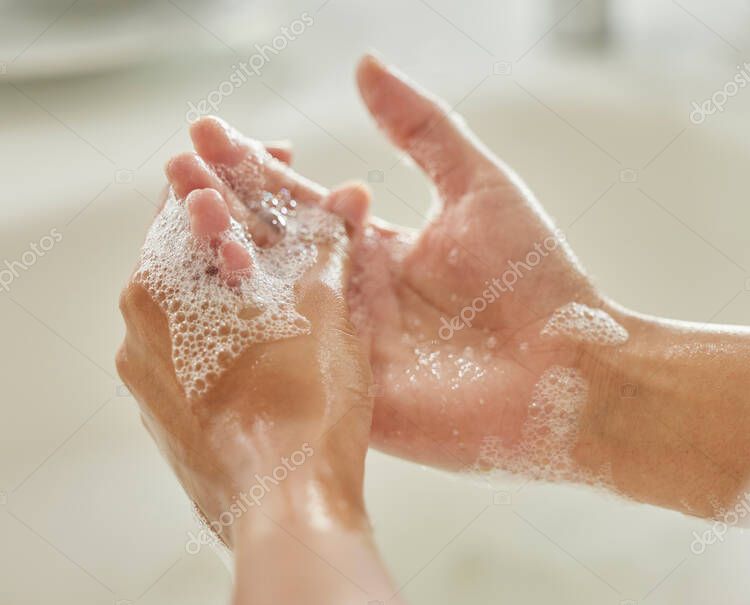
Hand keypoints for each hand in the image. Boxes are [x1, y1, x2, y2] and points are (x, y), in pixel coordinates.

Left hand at [116, 171, 374, 545]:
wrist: (287, 512)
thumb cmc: (303, 407)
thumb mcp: (325, 306)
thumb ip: (330, 242)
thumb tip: (349, 196)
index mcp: (158, 285)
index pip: (189, 196)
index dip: (244, 170)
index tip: (288, 162)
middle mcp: (138, 329)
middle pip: (190, 252)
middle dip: (247, 229)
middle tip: (303, 219)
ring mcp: (150, 380)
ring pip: (195, 307)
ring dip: (243, 283)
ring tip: (303, 281)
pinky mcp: (170, 420)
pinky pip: (198, 354)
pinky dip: (235, 334)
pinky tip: (285, 344)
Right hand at [182, 55, 611, 478]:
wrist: (571, 375)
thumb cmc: (537, 281)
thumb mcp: (478, 188)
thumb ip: (421, 130)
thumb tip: (364, 65)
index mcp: (375, 248)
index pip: (297, 201)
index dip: (252, 168)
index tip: (207, 133)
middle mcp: (349, 294)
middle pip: (268, 246)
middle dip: (219, 205)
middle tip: (178, 167)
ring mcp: (342, 346)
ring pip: (265, 298)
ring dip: (221, 258)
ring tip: (181, 213)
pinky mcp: (343, 394)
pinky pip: (283, 360)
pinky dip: (243, 331)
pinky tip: (199, 300)